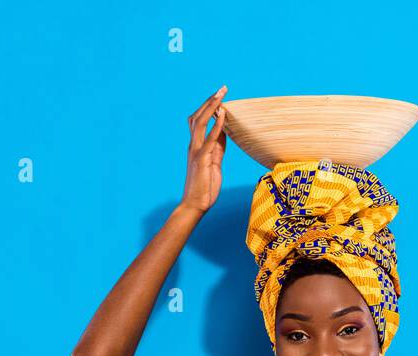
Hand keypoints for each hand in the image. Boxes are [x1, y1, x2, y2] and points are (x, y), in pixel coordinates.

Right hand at [179, 85, 227, 214]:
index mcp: (195, 146)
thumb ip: (218, 147)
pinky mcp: (202, 159)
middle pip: (198, 116)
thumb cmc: (205, 186)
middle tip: (222, 88)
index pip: (198, 121)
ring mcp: (196, 151)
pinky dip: (217, 125)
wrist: (195, 204)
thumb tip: (223, 131)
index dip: (208, 107)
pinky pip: (210, 139)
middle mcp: (193, 145)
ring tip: (221, 94)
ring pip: (201, 123)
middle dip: (210, 101)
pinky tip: (223, 115)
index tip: (219, 96)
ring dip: (212, 107)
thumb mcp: (214, 162)